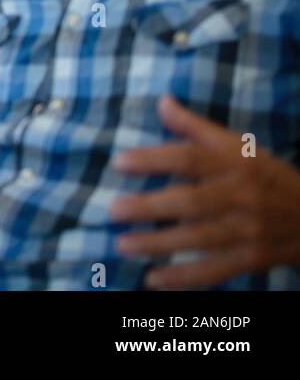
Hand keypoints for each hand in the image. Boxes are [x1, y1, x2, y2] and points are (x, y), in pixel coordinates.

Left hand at [110, 94, 299, 288]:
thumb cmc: (267, 176)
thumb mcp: (239, 146)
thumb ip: (196, 127)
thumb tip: (162, 102)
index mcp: (237, 163)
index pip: (191, 158)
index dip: (155, 159)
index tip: (119, 162)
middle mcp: (243, 196)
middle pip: (193, 201)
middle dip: (152, 207)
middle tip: (114, 210)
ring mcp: (249, 230)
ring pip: (200, 238)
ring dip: (160, 244)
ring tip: (122, 244)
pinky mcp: (253, 258)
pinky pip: (216, 270)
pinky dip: (185, 277)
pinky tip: (153, 279)